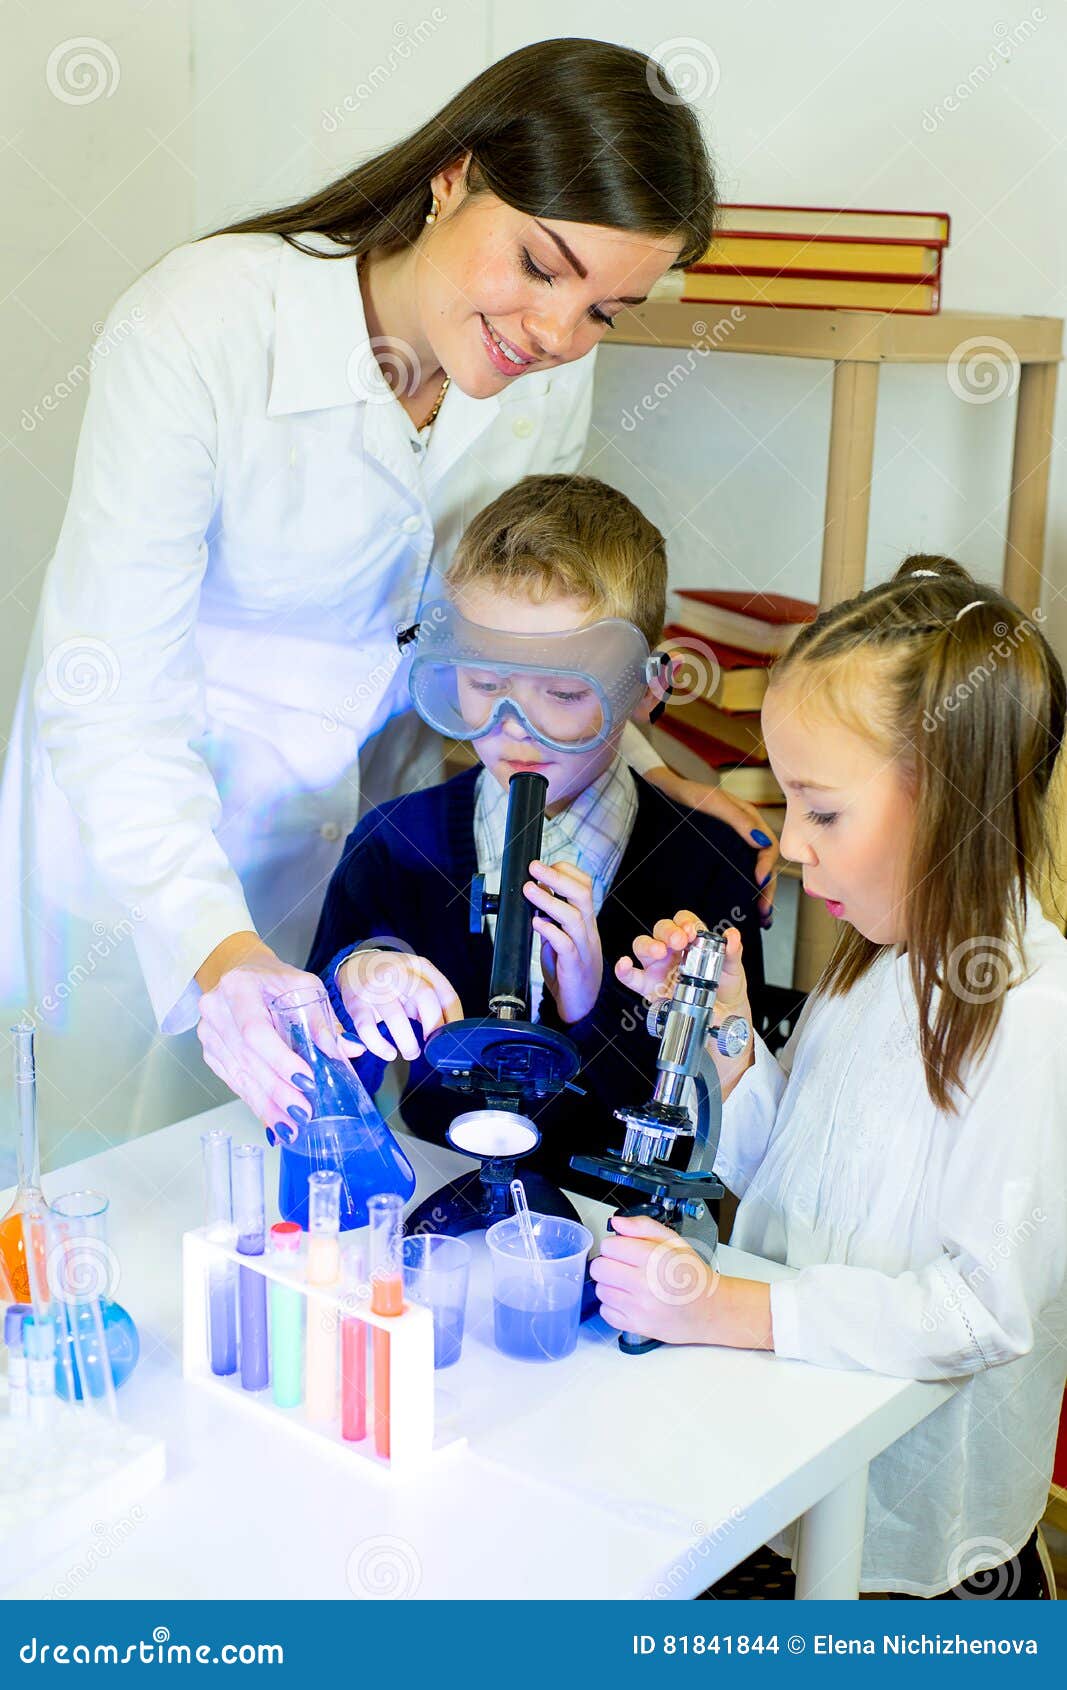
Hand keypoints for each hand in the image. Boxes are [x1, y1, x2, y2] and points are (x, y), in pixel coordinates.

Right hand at [196, 934, 359, 1140]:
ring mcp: (209, 1033)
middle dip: (277, 1091)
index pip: (255, 1030)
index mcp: (239, 987)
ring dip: (266, 1105)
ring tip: (291, 1127)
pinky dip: (256, 1102)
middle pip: (247, 1059)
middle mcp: (216, 1010)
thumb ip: (323, 1020)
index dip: (280, 1059)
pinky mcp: (211, 1052)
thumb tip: (350, 1050)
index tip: (306, 1080)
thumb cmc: (275, 979)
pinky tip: (273, 1121)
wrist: (242, 972)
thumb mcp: (304, 986)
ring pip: (239, 1076)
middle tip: (303, 1113)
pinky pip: (233, 1082)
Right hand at [337, 949, 462, 1061]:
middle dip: (433, 1026)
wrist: (354, 965)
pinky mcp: (356, 1004)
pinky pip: (367, 1029)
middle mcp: (398, 973)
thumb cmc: (392, 979)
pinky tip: (389, 1053)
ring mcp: (376, 988)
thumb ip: (432, 998)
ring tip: (412, 1053)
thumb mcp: (416, 979)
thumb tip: (448, 1032)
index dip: (453, 1018)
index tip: (452, 1036)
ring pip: (395, 1016)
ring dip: (407, 1041)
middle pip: (424, 997)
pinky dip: (379, 1046)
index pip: (445, 992)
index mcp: (419, 967)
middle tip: (432, 1045)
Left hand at [524, 858, 601, 1022]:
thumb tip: (535, 890)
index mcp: (585, 920)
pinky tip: (536, 923)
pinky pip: (566, 945)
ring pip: (574, 917)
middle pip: (583, 895)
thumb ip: (550, 916)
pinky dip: (550, 931)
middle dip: (557, 877)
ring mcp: (583, 948)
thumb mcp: (559, 936)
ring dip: (549, 900)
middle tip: (534, 867)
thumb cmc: (568, 969)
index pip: (584, 886)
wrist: (582, 1005)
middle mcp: (587, 930)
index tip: (542, 867)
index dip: (565, 871)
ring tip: (528, 890)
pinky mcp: (574, 966)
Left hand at [590, 1214, 772, 1348]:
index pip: (609, 1246)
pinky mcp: (637, 1326)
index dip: (614, 1245)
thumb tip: (617, 1223)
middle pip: (599, 1268)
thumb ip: (643, 1226)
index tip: (623, 1249)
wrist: (709, 1310)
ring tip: (629, 1284)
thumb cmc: (693, 1276)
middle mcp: (645, 1283)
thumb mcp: (674, 1241)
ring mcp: (640, 1307)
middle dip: (608, 1263)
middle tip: (622, 1266)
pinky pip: (606, 1312)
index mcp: (654, 1258)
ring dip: (610, 1285)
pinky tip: (629, 1300)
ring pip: (601, 1290)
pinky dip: (613, 1306)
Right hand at [616, 920, 753, 1098]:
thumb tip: (732, 936)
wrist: (723, 1019)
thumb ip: (733, 952)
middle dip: (667, 932)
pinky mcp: (648, 987)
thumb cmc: (726, 990)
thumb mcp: (733, 970)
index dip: (685, 922)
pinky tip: (625, 965)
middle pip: (661, 930)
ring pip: (643, 947)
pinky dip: (623, 970)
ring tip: (659, 951)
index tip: (692, 931)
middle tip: (679, 941)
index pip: (683, 922)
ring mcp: (658, 968)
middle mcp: (673, 952)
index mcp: (692, 943)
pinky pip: (631, 976)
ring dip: (649, 945)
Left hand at [642, 765, 778, 925]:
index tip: (760, 883)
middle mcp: (745, 835)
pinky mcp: (719, 855)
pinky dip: (742, 890)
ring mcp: (733, 846)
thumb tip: (761, 841)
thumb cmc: (687, 795)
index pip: (768, 847)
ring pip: (752, 872)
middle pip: (764, 865)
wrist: (664, 794)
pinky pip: (736, 873)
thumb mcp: (713, 803)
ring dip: (758, 894)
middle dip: (766, 889)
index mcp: (749, 821)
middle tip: (763, 911)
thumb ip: (738, 819)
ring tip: (759, 917)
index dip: (767, 866)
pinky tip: (742, 906)